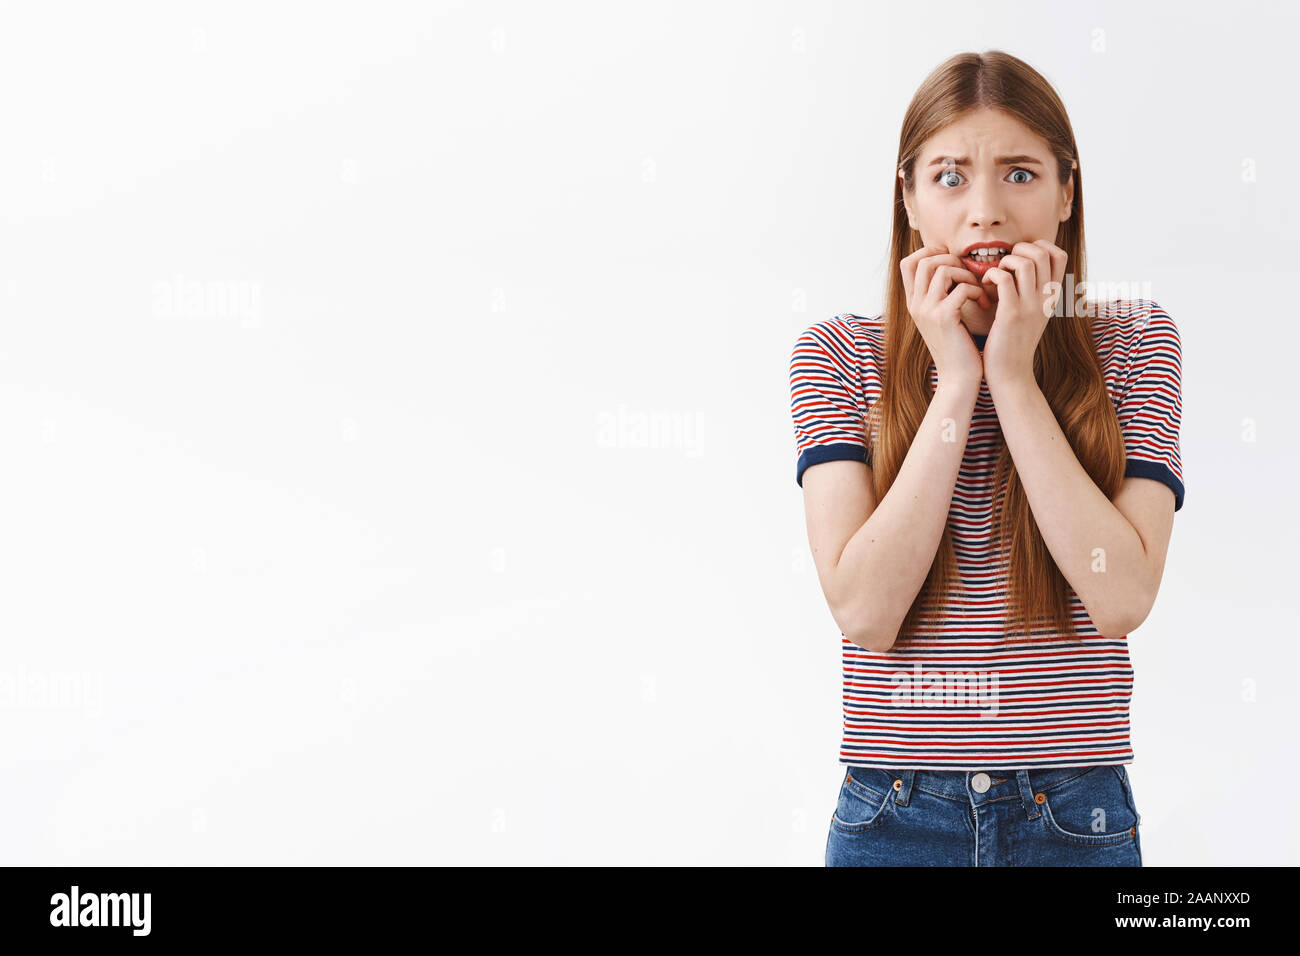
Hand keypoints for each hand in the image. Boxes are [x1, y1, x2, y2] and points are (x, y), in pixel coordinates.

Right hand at [899, 243, 990, 392]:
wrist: (958, 378)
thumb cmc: (957, 347)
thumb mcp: (943, 317)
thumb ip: (941, 294)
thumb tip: (953, 267)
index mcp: (913, 303)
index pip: (909, 263)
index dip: (930, 252)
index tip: (953, 261)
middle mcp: (915, 305)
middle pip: (924, 260)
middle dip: (952, 260)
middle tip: (969, 275)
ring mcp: (926, 311)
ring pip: (943, 269)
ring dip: (967, 274)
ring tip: (978, 290)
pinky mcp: (943, 318)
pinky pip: (962, 288)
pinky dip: (977, 290)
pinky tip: (984, 303)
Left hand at [979, 239, 1066, 388]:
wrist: (1011, 374)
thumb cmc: (1013, 341)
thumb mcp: (1032, 314)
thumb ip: (1031, 291)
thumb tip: (1020, 265)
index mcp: (1052, 296)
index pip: (1059, 255)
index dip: (1038, 246)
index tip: (1020, 257)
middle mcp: (1046, 298)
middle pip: (1042, 252)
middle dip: (1019, 249)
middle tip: (1004, 264)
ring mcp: (1030, 306)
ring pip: (1024, 262)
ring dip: (1004, 261)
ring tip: (994, 275)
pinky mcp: (1010, 314)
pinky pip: (1003, 278)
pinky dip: (991, 275)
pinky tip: (985, 287)